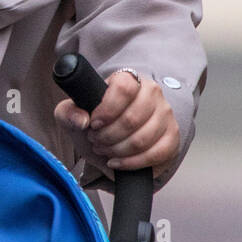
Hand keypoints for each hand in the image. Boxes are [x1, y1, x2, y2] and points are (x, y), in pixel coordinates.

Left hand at [53, 70, 179, 178]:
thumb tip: (82, 120)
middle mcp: (152, 92)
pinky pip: (157, 154)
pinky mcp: (172, 138)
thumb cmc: (95, 121)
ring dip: (118, 151)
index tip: (93, 124)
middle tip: (96, 141)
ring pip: (144, 138)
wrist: (110, 139)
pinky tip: (118, 162)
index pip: (124, 88)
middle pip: (133, 117)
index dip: (107, 110)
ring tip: (105, 151)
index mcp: (129, 78)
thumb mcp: (73, 113)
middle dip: (109, 136)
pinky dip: (133, 163)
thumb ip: (68, 112)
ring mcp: (165, 115)